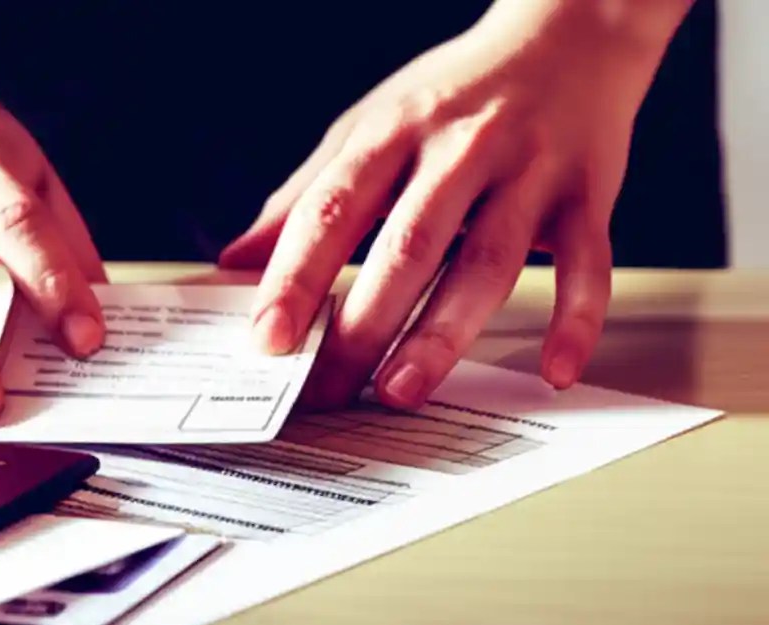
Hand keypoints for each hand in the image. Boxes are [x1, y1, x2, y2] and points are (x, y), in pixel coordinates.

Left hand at [221, 4, 681, 408]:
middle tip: (325, 390)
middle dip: (361, 324)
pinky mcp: (586, 196)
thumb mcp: (368, 129)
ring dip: (442, 333)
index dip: (294, 276)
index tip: (268, 337)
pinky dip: (576, 322)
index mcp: (392, 133)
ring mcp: (528, 172)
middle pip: (407, 246)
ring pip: (486, 261)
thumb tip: (232, 264)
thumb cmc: (452, 93)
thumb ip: (304, 198)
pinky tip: (553, 374)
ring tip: (400, 389)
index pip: (333, 210)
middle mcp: (459, 150)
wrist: (569, 31)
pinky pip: (590, 266)